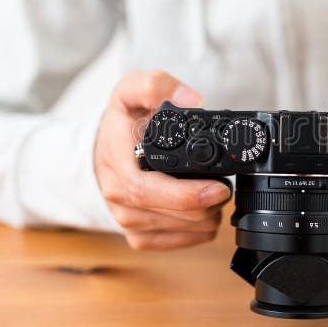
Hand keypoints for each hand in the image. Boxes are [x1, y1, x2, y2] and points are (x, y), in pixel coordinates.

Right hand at [94, 70, 231, 249]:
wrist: (102, 150)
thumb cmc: (122, 122)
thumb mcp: (130, 90)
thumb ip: (156, 85)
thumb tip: (191, 99)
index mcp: (118, 161)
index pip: (148, 190)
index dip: (188, 195)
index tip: (219, 187)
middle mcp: (119, 195)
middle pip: (174, 214)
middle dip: (209, 204)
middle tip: (225, 186)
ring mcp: (127, 220)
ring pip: (182, 230)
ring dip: (207, 216)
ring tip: (214, 193)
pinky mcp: (138, 237)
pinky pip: (179, 242)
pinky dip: (199, 230)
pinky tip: (203, 211)